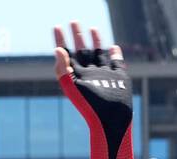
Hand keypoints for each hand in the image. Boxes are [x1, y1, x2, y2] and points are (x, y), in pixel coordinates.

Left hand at [54, 21, 133, 158]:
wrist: (111, 120)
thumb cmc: (90, 106)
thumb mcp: (73, 87)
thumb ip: (63, 69)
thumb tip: (57, 50)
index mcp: (77, 75)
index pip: (66, 53)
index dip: (61, 40)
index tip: (57, 27)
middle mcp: (89, 73)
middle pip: (82, 50)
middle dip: (78, 35)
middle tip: (74, 21)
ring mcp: (104, 75)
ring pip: (99, 53)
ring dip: (96, 41)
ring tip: (93, 28)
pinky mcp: (119, 78)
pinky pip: (116, 63)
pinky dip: (115, 54)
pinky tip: (114, 46)